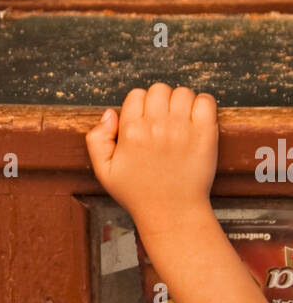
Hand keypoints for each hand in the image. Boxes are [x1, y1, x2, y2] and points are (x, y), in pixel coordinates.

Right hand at [85, 82, 218, 236]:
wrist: (172, 213)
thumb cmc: (138, 193)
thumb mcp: (104, 171)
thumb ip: (97, 139)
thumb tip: (109, 113)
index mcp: (131, 132)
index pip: (136, 95)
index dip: (139, 107)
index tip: (144, 122)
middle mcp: (157, 127)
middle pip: (159, 89)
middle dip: (159, 102)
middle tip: (162, 122)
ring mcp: (183, 129)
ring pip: (182, 92)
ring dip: (180, 103)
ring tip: (179, 122)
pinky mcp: (205, 134)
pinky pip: (206, 101)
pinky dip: (202, 105)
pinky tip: (196, 120)